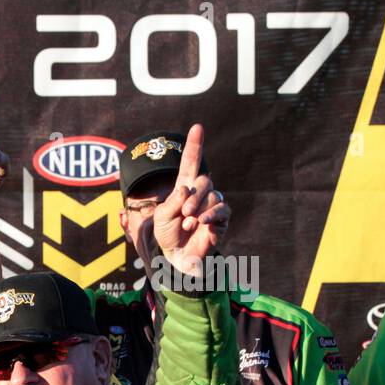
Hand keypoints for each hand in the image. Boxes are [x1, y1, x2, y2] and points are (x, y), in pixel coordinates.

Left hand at [152, 124, 229, 277]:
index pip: (191, 163)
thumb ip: (172, 202)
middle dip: (192, 198)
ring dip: (198, 211)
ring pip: (213, 196)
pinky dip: (212, 216)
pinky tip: (203, 223)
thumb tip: (186, 189)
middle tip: (183, 214)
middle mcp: (200, 193)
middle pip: (204, 181)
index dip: (194, 146)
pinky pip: (222, 210)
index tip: (197, 127)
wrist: (177, 256)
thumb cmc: (168, 234)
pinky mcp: (222, 218)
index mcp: (184, 188)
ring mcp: (212, 204)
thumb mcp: (162, 217)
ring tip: (189, 225)